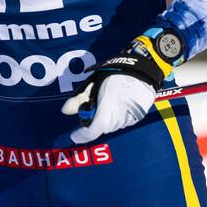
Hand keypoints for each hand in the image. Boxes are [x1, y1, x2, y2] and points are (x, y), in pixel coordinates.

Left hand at [61, 31, 182, 143]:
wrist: (141, 71)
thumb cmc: (114, 75)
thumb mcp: (92, 85)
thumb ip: (79, 99)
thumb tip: (65, 110)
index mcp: (106, 111)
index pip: (92, 132)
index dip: (82, 136)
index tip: (74, 136)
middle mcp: (119, 119)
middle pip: (101, 127)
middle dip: (94, 121)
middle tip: (92, 106)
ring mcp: (130, 119)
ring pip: (112, 125)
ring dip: (106, 119)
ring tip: (106, 101)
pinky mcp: (138, 117)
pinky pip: (122, 121)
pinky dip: (116, 116)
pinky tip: (117, 103)